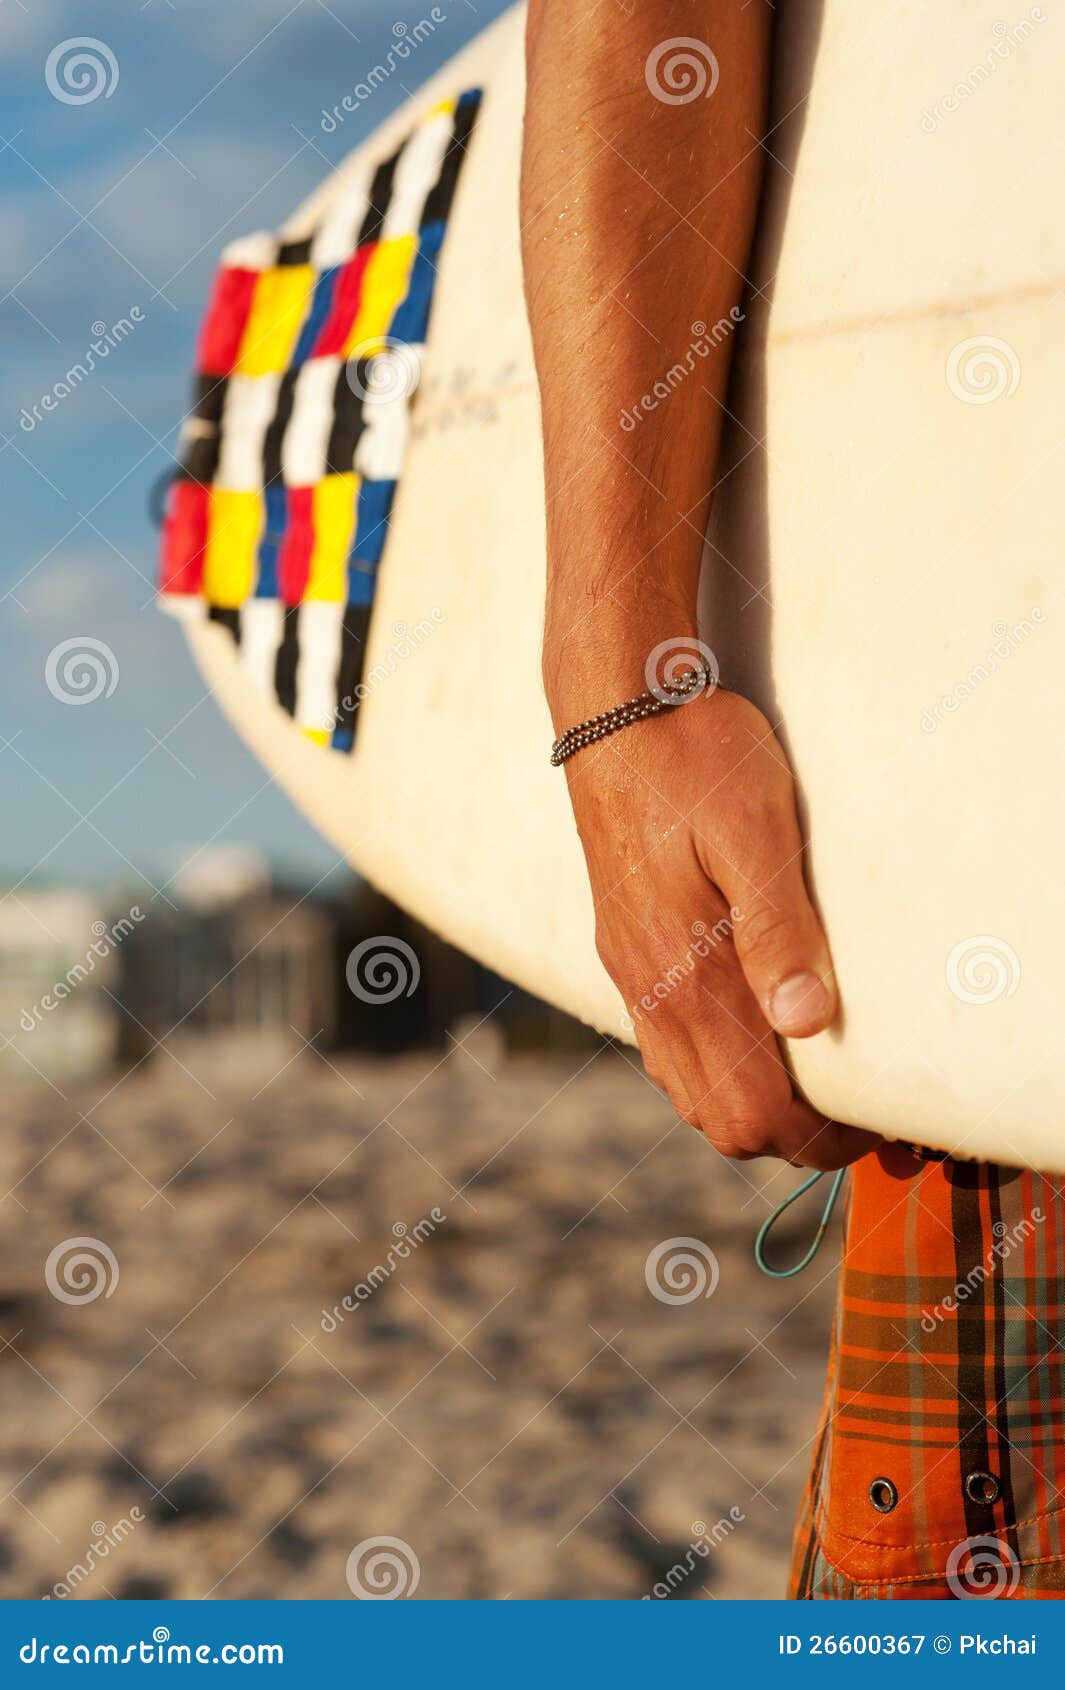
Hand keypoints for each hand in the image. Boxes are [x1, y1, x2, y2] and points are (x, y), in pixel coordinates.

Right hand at [556, 671, 878, 1169]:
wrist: (614, 716)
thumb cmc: (694, 760)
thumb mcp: (754, 829)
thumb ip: (778, 927)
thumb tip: (806, 1019)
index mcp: (687, 973)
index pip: (753, 1110)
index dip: (818, 1135)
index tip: (870, 1118)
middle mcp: (652, 991)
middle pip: (721, 1121)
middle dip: (791, 1134)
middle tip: (854, 1106)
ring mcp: (633, 976)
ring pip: (688, 1093)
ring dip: (751, 1106)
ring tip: (812, 1077)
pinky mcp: (624, 953)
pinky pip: (665, 1051)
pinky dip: (714, 1072)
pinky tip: (751, 1031)